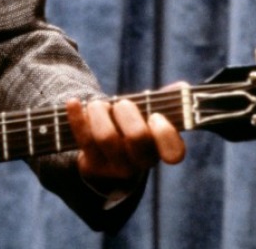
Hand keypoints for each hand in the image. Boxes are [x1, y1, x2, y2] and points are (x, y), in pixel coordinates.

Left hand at [66, 92, 186, 193]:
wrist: (106, 161)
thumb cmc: (132, 129)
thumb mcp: (149, 117)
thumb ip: (166, 101)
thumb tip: (182, 87)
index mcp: (160, 150)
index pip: (174, 152)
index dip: (165, 132)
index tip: (155, 116)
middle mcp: (141, 162)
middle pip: (137, 136)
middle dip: (126, 110)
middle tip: (120, 104)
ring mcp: (116, 167)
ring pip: (107, 137)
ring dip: (99, 111)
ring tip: (97, 106)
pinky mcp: (92, 166)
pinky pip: (83, 139)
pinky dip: (76, 116)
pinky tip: (73, 103)